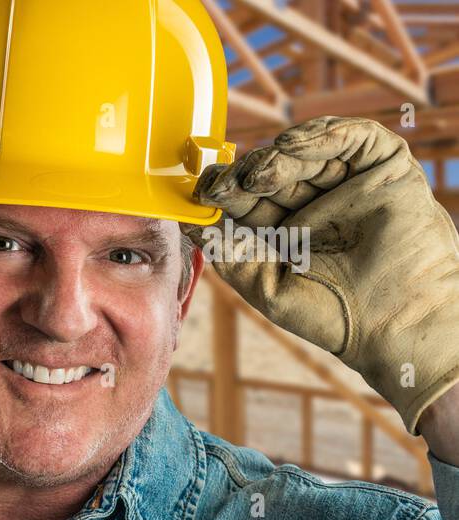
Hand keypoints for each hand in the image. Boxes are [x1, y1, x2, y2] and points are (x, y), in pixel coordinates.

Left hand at [189, 116, 458, 434]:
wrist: (394, 324)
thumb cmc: (331, 314)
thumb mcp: (265, 283)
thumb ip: (228, 251)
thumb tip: (187, 221)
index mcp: (286, 229)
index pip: (248, 198)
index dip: (224, 190)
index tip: (201, 190)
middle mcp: (316, 203)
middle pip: (273, 170)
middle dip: (246, 172)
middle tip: (226, 181)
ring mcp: (350, 184)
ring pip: (308, 150)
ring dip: (276, 155)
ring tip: (258, 171)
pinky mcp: (386, 169)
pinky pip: (355, 138)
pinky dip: (322, 134)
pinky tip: (290, 146)